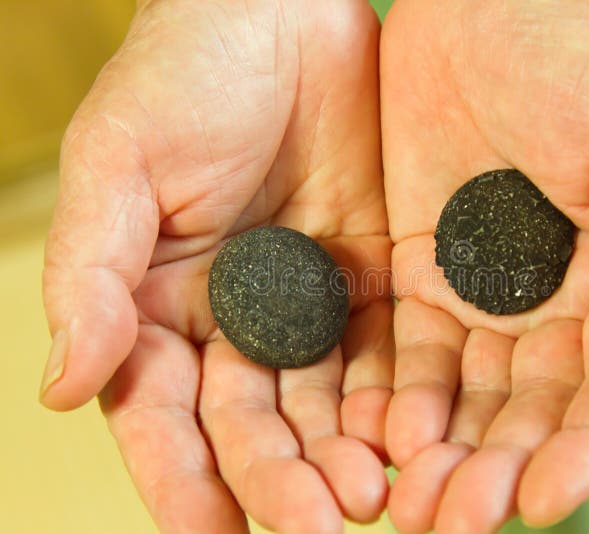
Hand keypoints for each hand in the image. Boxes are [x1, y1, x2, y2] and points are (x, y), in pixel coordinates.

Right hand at [40, 1, 391, 531]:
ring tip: (372, 497)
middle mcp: (238, 323)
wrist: (283, 15)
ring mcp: (311, 306)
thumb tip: (61, 389)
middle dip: (283, 479)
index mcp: (161, 310)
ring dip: (346, 455)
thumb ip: (92, 277)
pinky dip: (398, 398)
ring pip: (326, 403)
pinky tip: (415, 435)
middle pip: (255, 425)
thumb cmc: (183, 76)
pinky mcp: (375, 281)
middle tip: (322, 525)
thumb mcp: (118, 166)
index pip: (166, 416)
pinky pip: (388, 351)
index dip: (184, 479)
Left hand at [380, 0, 588, 531]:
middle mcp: (555, 306)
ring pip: (465, 402)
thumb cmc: (576, 50)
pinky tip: (371, 434)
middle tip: (451, 521)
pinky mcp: (417, 277)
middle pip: (531, 416)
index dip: (583, 453)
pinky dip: (390, 400)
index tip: (537, 502)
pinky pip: (403, 355)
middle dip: (496, 473)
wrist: (480, 5)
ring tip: (405, 503)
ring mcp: (483, 297)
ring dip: (439, 456)